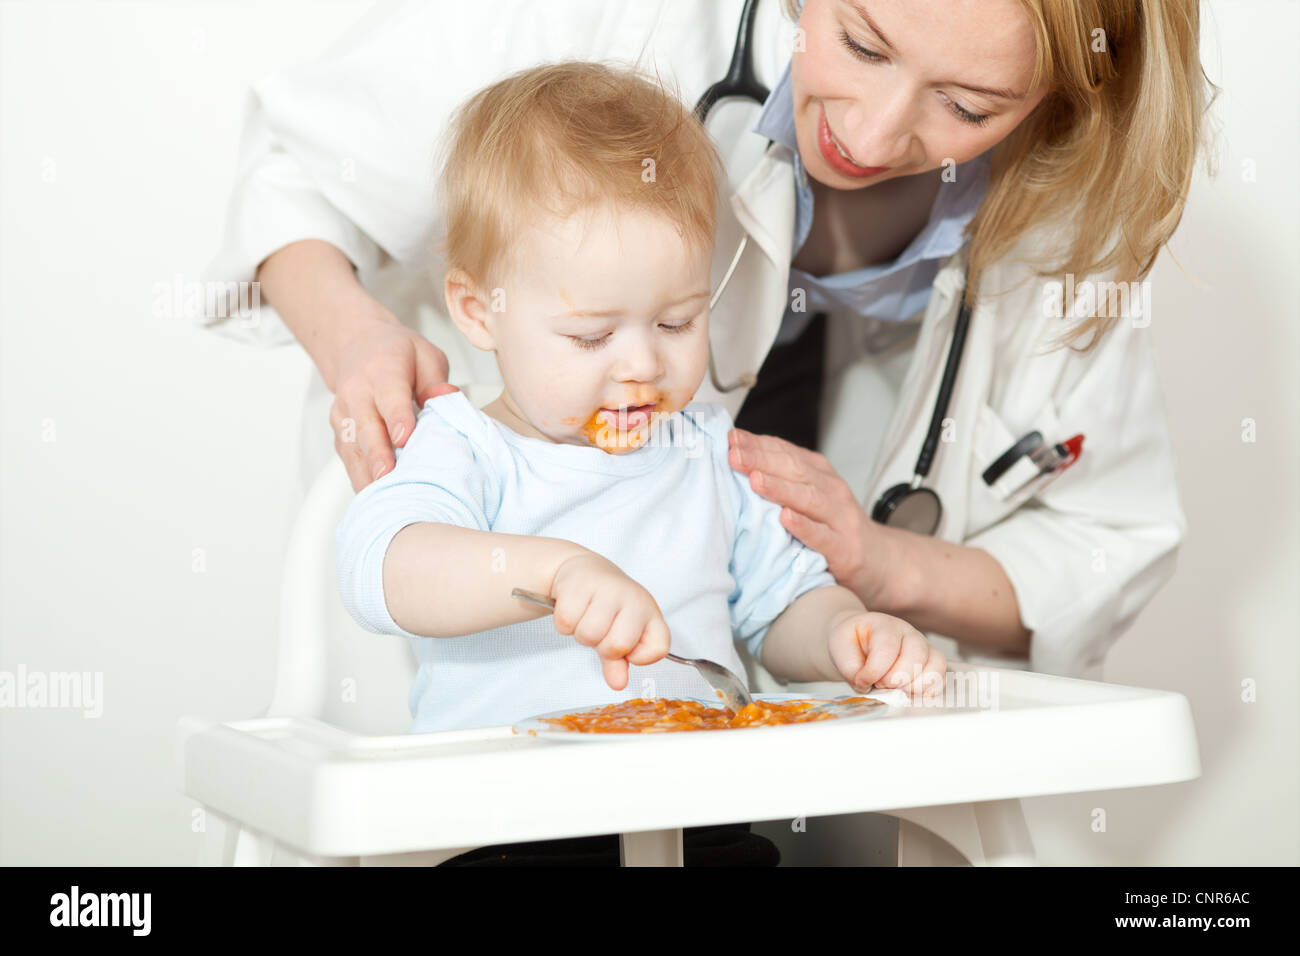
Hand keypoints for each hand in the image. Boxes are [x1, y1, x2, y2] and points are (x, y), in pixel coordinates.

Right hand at [329, 315, 459, 490]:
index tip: (405, 439)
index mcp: (382, 370)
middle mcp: (357, 393)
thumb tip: (448, 398)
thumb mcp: (424, 355)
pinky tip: (374, 498)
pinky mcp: (340, 434)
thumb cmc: (396, 354)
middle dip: (377, 454)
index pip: (389, 396)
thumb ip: (436, 379)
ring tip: (381, 498)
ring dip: (366, 473)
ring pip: (352, 447)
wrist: (356, 347)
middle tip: (389, 477)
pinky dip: (360, 478)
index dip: (397, 418)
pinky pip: (349, 458)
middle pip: (365, 426)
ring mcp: (344, 415)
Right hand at [549, 552, 671, 690]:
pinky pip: (566, 623)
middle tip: (601, 631)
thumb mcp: (620, 633)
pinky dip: (565, 624)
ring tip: (586, 618)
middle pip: (617, 645)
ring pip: (588, 635)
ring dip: (581, 634)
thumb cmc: (608, 605)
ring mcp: (606, 589)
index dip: (641, 657)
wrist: (585, 572)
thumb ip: (620, 662)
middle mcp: (632, 598)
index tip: (629, 650)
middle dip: (602, 646)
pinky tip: (574, 609)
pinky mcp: (578, 585)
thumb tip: (618, 684)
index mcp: (649, 612)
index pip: (658, 648)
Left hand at [727, 427, 889, 605]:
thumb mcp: (810, 495)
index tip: (731, 438)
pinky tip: (785, 518)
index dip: (758, 444)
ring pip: (808, 498)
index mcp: (818, 473)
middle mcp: (830, 490)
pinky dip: (803, 526)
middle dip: (762, 460)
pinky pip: (822, 536)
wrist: (880, 560)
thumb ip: (781, 479)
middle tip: (734, 454)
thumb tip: (735, 461)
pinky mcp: (844, 548)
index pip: (786, 452)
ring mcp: (839, 518)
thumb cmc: (834, 526)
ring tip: (755, 480)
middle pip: (794, 470)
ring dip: (779, 488)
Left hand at [827, 610, 945, 696]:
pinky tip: (912, 694)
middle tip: (880, 685)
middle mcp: (908, 633)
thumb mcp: (840, 649)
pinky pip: (941, 677)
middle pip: (916, 655)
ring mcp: (923, 647)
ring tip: (897, 691)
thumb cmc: (851, 643)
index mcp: (884, 625)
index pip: (887, 648)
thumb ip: (850, 668)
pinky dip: (929, 690)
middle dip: (896, 679)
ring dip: (916, 685)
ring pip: (935, 665)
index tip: (863, 681)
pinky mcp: (930, 662)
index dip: (875, 671)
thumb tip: (866, 685)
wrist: (859, 639)